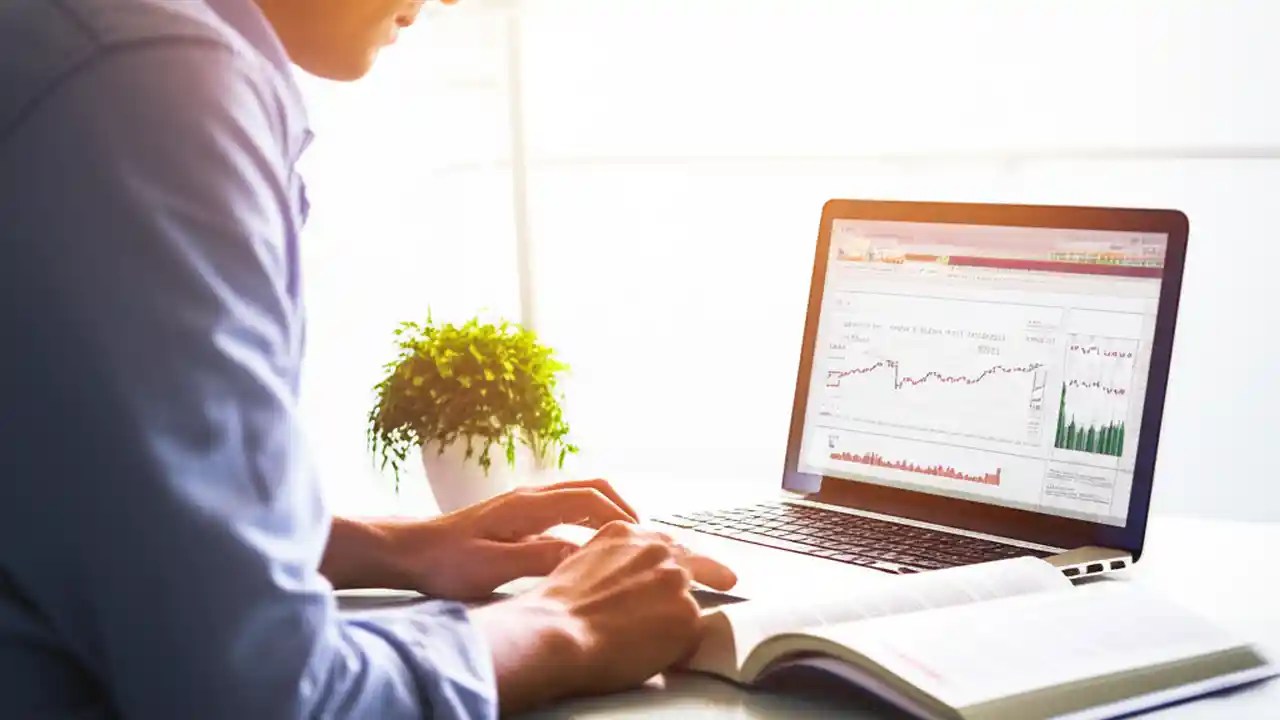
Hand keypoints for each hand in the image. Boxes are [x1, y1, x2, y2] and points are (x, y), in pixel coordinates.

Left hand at [378, 478, 644, 599]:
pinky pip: (565, 510)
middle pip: (590, 488)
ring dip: (606, 513)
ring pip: (579, 497)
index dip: (619, 514)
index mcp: (528, 505)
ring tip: (626, 542)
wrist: (410, 551)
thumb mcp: (490, 567)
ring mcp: (525, 505)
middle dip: (621, 508)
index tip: (640, 537)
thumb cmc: (444, 561)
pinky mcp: (519, 517)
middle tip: (643, 536)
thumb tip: (579, 556)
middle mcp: (530, 497)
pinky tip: (592, 548)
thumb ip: (535, 559)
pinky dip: (589, 520)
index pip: (588, 497)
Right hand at [470, 522, 736, 712]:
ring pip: (692, 601)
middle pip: (695, 559)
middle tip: (726, 580)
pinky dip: (677, 648)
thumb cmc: (555, 609)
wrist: (558, 631)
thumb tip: (624, 583)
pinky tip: (655, 657)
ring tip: (669, 637)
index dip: (675, 558)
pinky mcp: (687, 614)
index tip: (688, 562)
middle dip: (711, 571)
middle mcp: (657, 550)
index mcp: (626, 534)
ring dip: (681, 618)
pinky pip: (691, 636)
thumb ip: (612, 563)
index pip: (663, 542)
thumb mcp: (581, 564)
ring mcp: (676, 581)